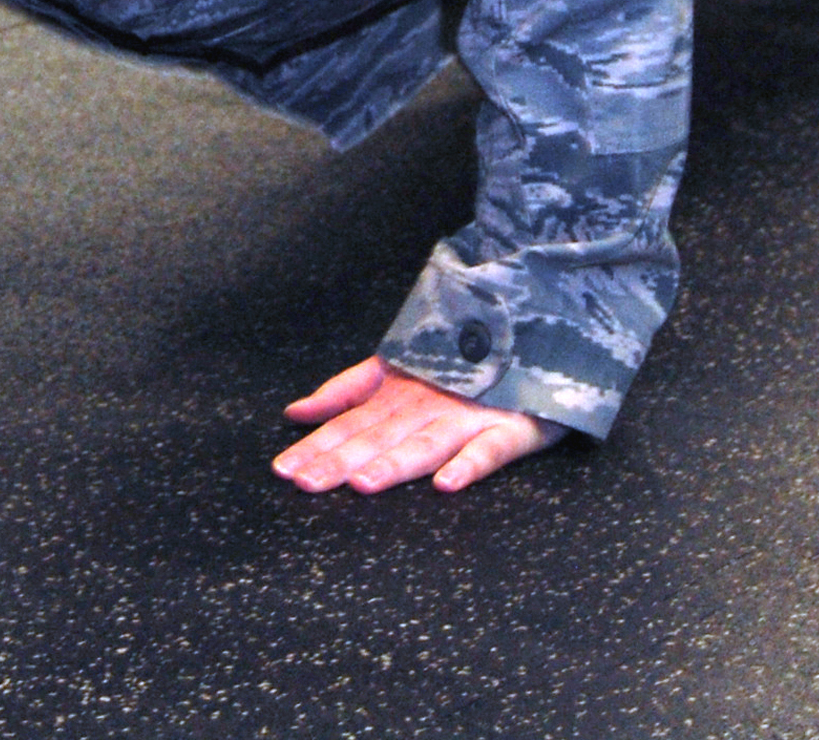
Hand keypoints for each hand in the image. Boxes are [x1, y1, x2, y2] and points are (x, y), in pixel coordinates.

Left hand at [274, 357, 559, 494]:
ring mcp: (470, 416)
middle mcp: (428, 405)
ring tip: (364, 483)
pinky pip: (491, 449)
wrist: (535, 333)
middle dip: (341, 460)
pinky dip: (470, 465)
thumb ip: (347, 390)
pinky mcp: (513, 427)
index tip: (283, 471)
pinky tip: (447, 485)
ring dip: (396, 463)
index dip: (317, 446)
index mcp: (399, 393)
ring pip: (427, 443)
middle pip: (380, 436)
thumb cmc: (461, 360)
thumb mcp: (397, 367)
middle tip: (307, 484)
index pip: (350, 423)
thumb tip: (294, 412)